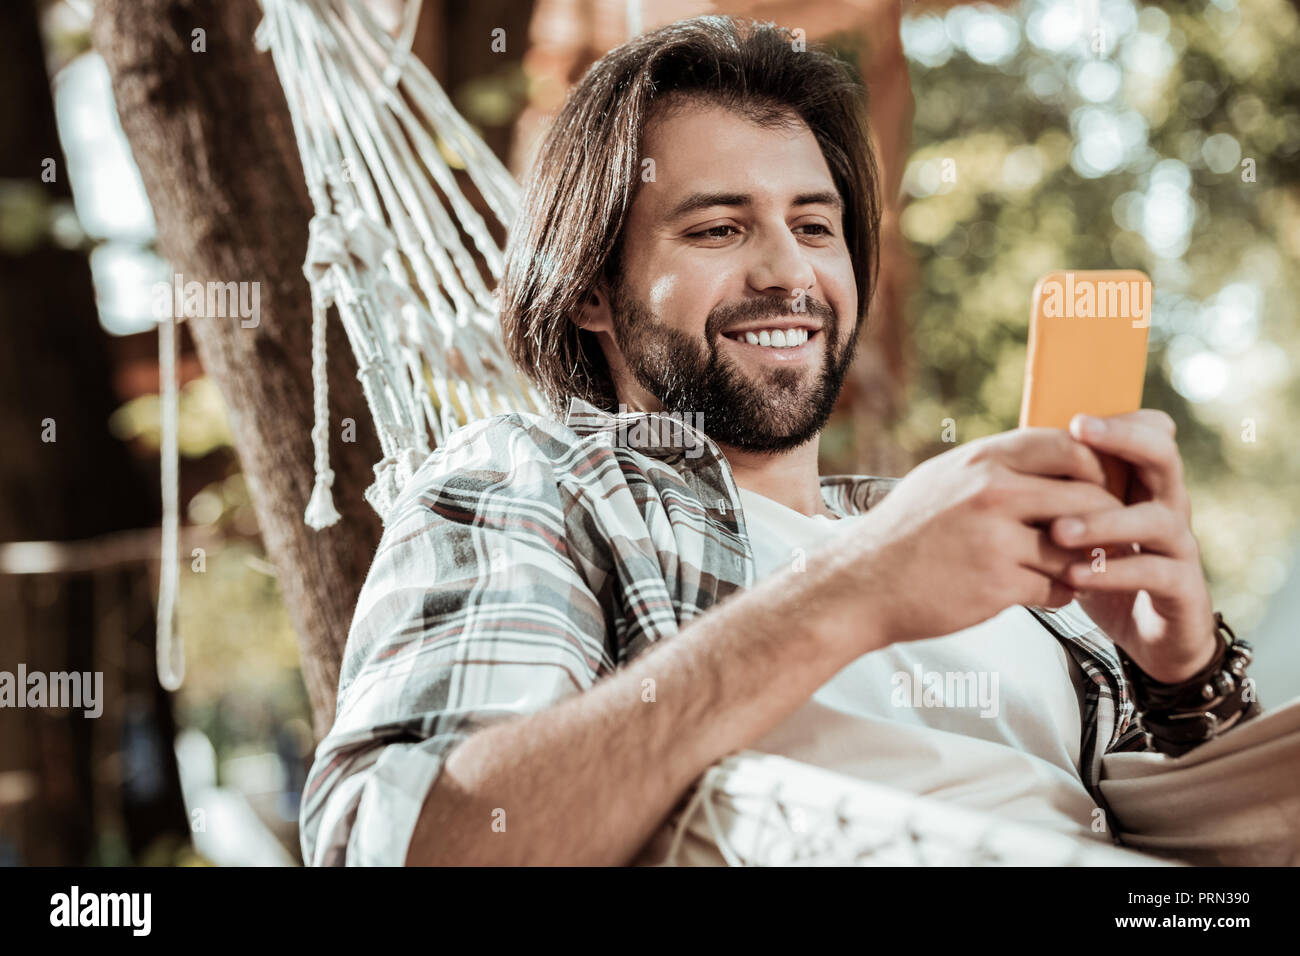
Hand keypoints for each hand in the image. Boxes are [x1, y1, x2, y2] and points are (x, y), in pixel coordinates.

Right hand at [825, 427, 1122, 646]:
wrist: (859, 586)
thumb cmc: (904, 533)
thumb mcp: (944, 479)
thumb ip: (997, 466)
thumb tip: (1053, 453)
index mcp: (981, 460)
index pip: (1071, 448)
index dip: (1098, 470)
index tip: (1100, 491)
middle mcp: (992, 492)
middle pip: (1090, 498)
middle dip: (1108, 522)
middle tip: (1107, 537)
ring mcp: (996, 539)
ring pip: (1079, 548)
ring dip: (1085, 563)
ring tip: (1073, 569)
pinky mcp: (998, 584)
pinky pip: (1059, 588)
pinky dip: (1060, 594)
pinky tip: (1043, 594)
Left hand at [1049, 410, 1217, 683]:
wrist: (1147, 636)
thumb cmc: (1102, 569)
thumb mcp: (1074, 526)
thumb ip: (1055, 494)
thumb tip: (1004, 455)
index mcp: (1143, 485)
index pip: (1147, 434)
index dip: (1118, 422)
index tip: (1073, 418)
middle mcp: (1168, 507)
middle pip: (1163, 457)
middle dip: (1124, 441)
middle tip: (1078, 436)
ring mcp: (1180, 547)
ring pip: (1157, 519)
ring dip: (1105, 521)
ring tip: (1058, 531)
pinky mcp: (1183, 589)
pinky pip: (1154, 573)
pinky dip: (1113, 573)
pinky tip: (1074, 575)